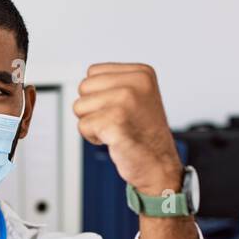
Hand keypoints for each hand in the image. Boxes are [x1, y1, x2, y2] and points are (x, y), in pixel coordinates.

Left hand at [73, 63, 183, 195]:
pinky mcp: (115, 121)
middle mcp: (135, 83)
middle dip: (92, 109)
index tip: (120, 110)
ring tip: (115, 130)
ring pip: (80, 106)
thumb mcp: (138, 97)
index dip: (99, 95)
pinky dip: (93, 138)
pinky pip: (83, 126)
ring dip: (92, 124)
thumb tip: (85, 82)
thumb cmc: (145, 135)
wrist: (158, 166)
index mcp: (141, 73)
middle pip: (84, 87)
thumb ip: (115, 83)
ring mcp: (126, 101)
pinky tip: (113, 140)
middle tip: (117, 122)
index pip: (93, 73)